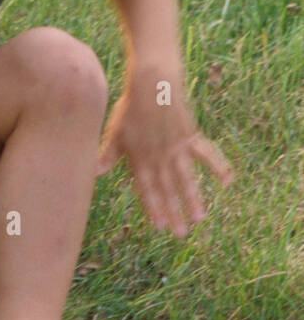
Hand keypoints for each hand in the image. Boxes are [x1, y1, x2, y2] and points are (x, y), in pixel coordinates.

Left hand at [96, 85, 232, 236]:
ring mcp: (177, 149)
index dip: (153, 208)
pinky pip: (207, 154)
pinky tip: (227, 182)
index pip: (147, 190)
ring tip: (200, 218)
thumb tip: (93, 173)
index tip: (160, 226)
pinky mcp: (191, 137)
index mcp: (140, 159)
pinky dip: (218, 167)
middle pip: (168, 189)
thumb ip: (108, 155)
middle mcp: (159, 158)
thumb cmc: (130, 108)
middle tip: (181, 234)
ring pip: (186, 179)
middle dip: (174, 212)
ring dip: (193, 199)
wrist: (151, 84)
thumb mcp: (114, 132)